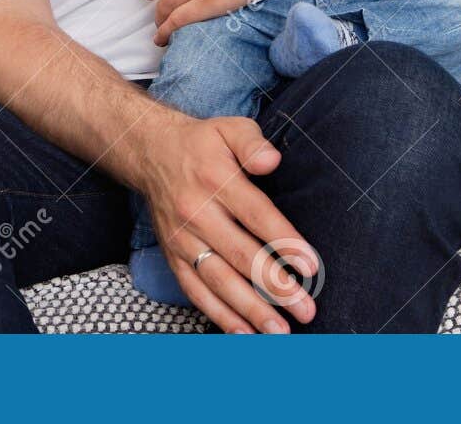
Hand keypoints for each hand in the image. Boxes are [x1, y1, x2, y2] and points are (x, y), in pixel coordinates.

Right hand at [137, 111, 318, 333]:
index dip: (284, 241)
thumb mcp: (229, 128)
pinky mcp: (172, 256)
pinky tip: (244, 333)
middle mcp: (197, 213)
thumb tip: (272, 161)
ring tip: (279, 330)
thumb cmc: (202, 143)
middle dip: (275, 286)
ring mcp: (182, 239)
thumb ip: (253, 143)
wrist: (150, 152)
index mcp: (216, 180)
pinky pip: (196, 291)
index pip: (256, 215)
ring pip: (218, 280)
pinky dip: (219, 315)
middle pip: (240, 255)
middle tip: (305, 309)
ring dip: (250, 309)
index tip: (310, 266)